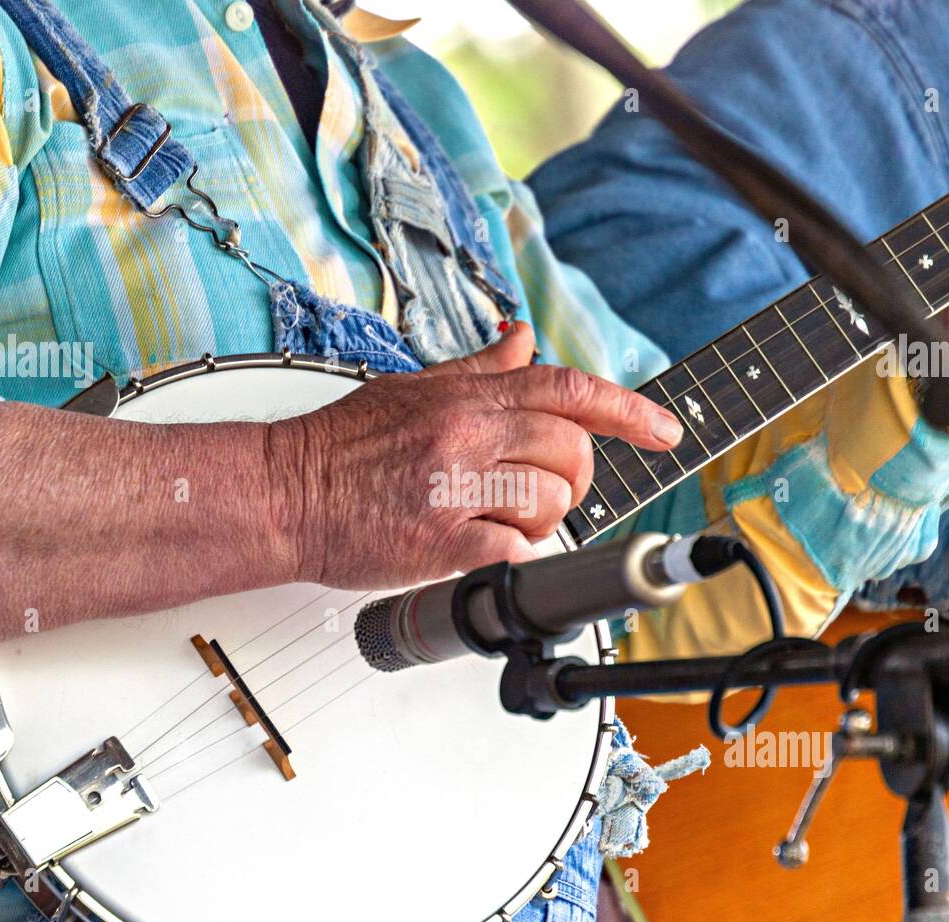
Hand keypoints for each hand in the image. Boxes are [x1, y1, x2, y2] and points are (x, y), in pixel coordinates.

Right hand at [267, 322, 683, 589]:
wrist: (283, 492)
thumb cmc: (341, 444)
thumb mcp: (414, 386)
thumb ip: (479, 369)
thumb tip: (524, 340)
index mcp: (465, 395)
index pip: (568, 389)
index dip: (629, 410)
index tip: (665, 430)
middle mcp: (466, 434)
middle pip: (571, 450)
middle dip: (577, 476)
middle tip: (549, 488)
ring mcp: (454, 488)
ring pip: (550, 502)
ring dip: (543, 519)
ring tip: (505, 519)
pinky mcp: (440, 541)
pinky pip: (514, 551)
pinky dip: (514, 555)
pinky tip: (485, 547)